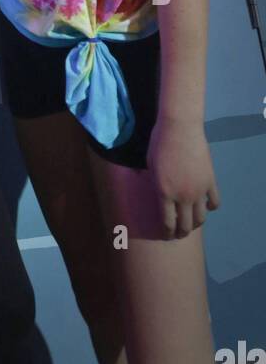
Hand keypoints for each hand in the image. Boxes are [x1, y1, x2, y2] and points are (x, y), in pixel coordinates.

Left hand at [147, 116, 220, 238]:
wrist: (180, 128)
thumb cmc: (159, 143)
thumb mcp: (149, 165)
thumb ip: (154, 183)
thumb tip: (156, 193)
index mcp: (164, 193)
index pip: (167, 222)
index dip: (167, 232)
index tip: (167, 235)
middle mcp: (182, 197)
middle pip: (185, 225)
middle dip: (181, 233)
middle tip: (179, 234)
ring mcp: (199, 191)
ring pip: (201, 218)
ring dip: (196, 224)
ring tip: (192, 224)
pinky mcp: (210, 182)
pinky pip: (214, 202)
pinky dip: (211, 207)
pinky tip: (206, 206)